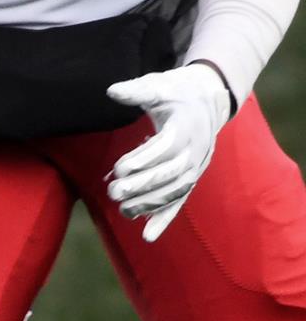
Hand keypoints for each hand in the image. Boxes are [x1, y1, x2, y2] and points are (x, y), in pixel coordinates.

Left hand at [105, 63, 233, 241]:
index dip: (143, 160)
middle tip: (112, 191)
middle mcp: (196, 151)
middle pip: (171, 173)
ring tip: (122, 210)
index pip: (166, 148)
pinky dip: (164, 219)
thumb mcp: (158, 84)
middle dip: (142, 185)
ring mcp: (196, 167)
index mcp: (187, 127)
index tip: (118, 169)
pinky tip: (147, 237)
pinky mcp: (191, 177)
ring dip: (149, 203)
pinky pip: (179, 201)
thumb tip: (112, 91)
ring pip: (175, 191)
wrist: (208, 98)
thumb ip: (137, 90)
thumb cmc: (176, 91)